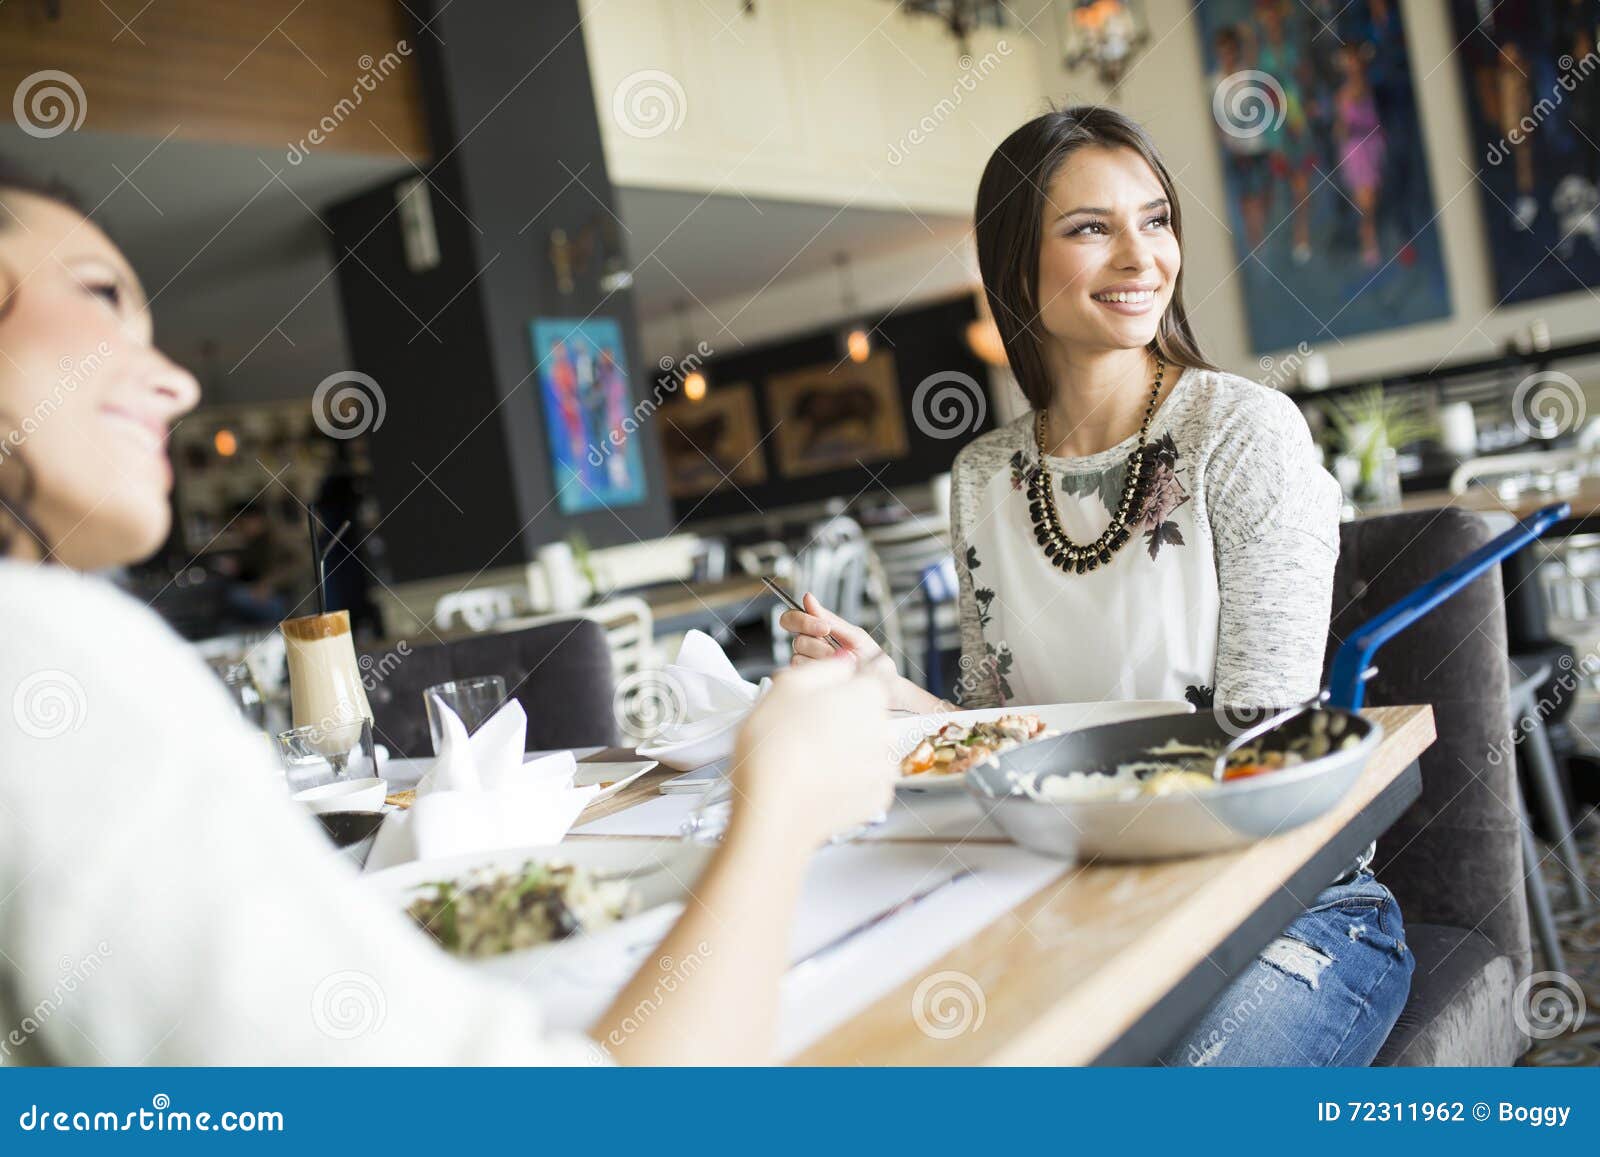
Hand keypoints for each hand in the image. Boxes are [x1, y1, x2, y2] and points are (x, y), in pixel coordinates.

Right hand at [729, 656, 894, 849]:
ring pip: (867, 746)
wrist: (773, 812)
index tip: (836, 688)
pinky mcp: (877, 799)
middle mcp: (884, 729)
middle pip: (869, 712)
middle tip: (806, 727)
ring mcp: (883, 767)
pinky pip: (865, 779)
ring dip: (847, 748)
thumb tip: (846, 661)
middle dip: (845, 715)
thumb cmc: (775, 747)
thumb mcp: (788, 686)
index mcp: (867, 695)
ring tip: (809, 757)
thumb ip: (825, 667)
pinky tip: (819, 779)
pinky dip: (847, 778)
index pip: (877, 672)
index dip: (854, 678)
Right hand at [778, 592, 941, 714]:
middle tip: (836, 651)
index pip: (792, 619)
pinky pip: (803, 674)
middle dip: (818, 643)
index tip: (824, 628)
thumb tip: (808, 598)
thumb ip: (830, 620)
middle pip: (796, 638)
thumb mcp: (855, 637)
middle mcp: (810, 648)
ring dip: (823, 661)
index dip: (803, 620)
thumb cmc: (871, 662)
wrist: (885, 690)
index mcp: (818, 632)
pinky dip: (821, 674)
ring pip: (798, 657)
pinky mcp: (808, 684)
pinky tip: (835, 677)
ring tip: (843, 666)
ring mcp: (808, 667)